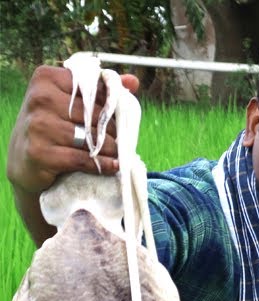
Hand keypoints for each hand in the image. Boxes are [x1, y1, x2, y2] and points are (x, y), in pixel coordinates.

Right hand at [6, 65, 141, 196]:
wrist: (26, 161)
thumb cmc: (55, 127)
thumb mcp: (72, 103)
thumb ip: (101, 91)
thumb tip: (133, 81)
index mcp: (47, 78)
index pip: (95, 89)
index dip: (111, 104)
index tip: (116, 116)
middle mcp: (40, 98)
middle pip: (96, 115)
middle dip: (114, 130)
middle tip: (122, 140)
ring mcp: (38, 125)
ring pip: (91, 138)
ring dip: (111, 149)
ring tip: (117, 153)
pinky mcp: (39, 152)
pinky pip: (82, 158)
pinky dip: (102, 164)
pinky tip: (113, 166)